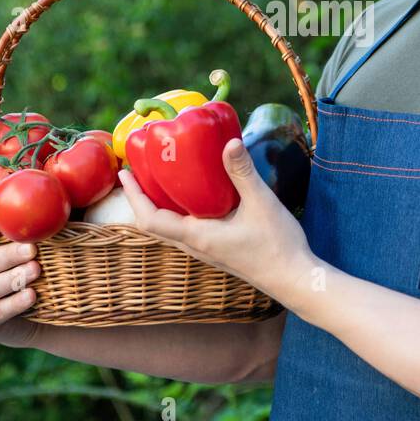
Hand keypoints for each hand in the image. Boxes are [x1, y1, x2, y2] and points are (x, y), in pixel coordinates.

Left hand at [117, 138, 317, 306]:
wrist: (295, 279)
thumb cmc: (278, 245)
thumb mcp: (261, 203)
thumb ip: (242, 172)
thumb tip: (228, 141)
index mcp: (198, 236)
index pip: (151, 220)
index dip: (134, 197)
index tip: (124, 173)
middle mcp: (196, 246)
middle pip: (154, 224)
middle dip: (141, 198)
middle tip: (136, 170)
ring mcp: (206, 250)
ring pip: (170, 229)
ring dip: (158, 206)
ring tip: (158, 179)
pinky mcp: (218, 250)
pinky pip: (187, 230)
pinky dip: (178, 212)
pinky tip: (193, 196)